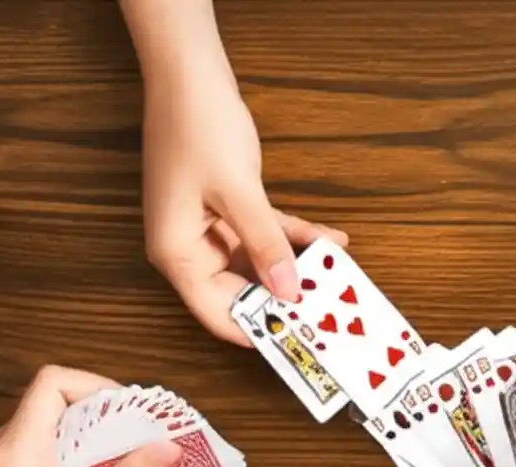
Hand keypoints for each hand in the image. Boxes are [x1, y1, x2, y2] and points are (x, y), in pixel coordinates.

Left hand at [0, 366, 179, 466]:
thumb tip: (168, 445)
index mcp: (14, 452)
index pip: (51, 383)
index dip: (93, 385)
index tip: (125, 408)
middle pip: (45, 403)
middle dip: (93, 413)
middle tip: (131, 433)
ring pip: (37, 428)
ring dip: (78, 435)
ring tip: (114, 460)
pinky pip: (27, 451)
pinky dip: (60, 455)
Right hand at [140, 73, 345, 345]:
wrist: (190, 74)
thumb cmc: (198, 127)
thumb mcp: (238, 192)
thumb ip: (266, 244)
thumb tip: (289, 289)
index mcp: (177, 253)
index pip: (216, 313)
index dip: (257, 331)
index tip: (297, 344)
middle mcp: (188, 247)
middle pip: (238, 292)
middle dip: (283, 300)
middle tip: (326, 314)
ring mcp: (207, 228)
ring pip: (257, 264)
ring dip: (295, 268)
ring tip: (337, 279)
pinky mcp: (226, 208)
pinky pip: (264, 234)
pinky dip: (293, 237)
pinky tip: (330, 241)